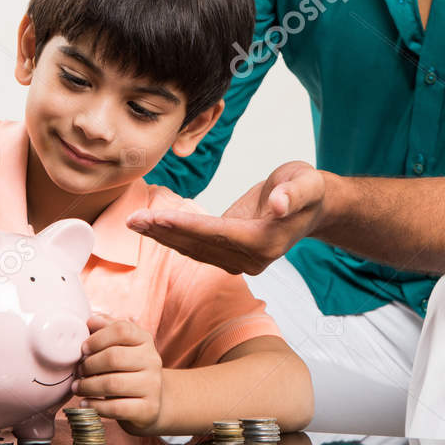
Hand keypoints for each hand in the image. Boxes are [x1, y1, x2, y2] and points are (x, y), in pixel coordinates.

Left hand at [72, 313, 163, 434]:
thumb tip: (91, 320)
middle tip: (78, 372)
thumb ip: (106, 330)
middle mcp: (152, 360)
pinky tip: (86, 404)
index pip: (122, 330)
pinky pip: (117, 408)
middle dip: (89, 365)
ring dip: (88, 386)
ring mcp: (153, 385)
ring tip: (78, 388)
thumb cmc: (128, 370)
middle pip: (114, 357)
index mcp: (144, 340)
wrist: (152, 401)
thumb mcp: (122, 346)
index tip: (83, 349)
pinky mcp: (149, 409)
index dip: (97, 338)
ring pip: (113, 384)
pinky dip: (96, 406)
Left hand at [125, 160, 327, 274]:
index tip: (156, 217)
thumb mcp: (306, 183)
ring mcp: (242, 262)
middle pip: (200, 245)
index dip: (185, 226)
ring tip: (135, 222)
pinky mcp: (232, 257)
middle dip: (165, 232)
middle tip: (132, 220)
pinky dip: (174, 238)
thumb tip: (280, 205)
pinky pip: (198, 249)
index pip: (217, 234)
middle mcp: (252, 259)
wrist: (311, 206)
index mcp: (266, 242)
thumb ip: (294, 194)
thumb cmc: (307, 188)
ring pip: (195, 250)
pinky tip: (153, 228)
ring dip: (164, 237)